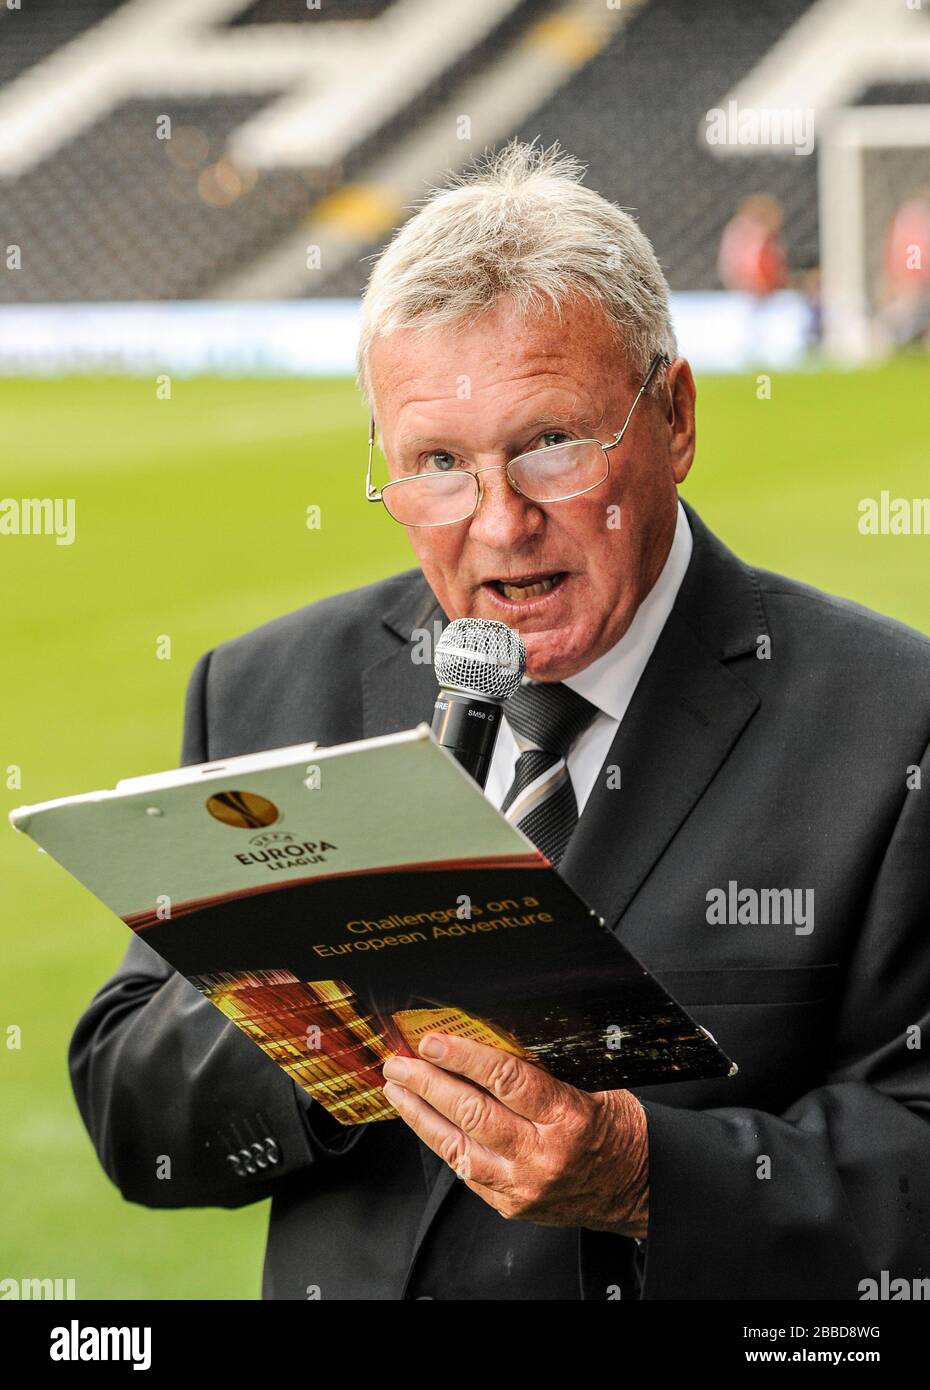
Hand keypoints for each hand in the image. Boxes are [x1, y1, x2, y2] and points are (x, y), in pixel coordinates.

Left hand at [381, 1031, 648, 1237]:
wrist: (637, 1188)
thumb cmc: (616, 1130)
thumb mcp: (592, 1086)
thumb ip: (544, 1068)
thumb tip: (489, 1035)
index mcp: (568, 1117)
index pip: (507, 1080)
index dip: (464, 1057)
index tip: (433, 1041)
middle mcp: (542, 1155)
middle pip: (473, 1113)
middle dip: (428, 1083)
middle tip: (401, 1062)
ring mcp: (522, 1185)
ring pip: (458, 1146)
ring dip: (421, 1114)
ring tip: (398, 1088)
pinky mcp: (510, 1204)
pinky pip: (465, 1170)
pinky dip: (440, 1142)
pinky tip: (424, 1121)